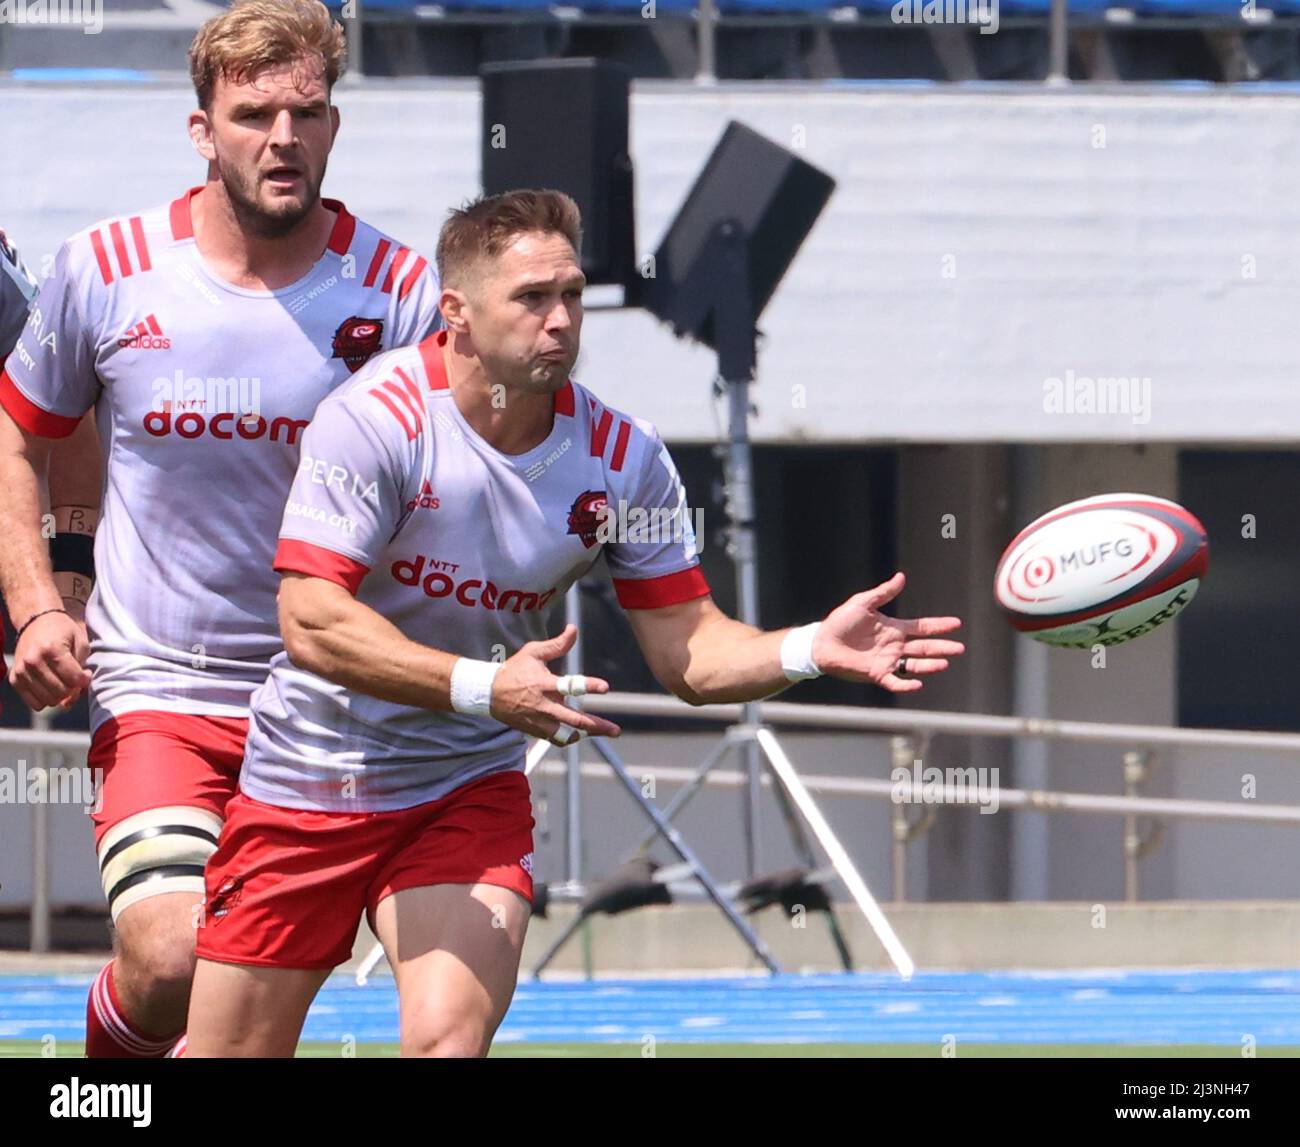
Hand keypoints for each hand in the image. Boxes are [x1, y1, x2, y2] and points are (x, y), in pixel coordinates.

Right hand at [9, 608, 90, 710]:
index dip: (85, 680)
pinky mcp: (14, 679)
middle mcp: (33, 661)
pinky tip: (50, 686)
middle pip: (61, 692)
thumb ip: (82, 668)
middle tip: (74, 678)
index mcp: (51, 649)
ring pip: (49, 700)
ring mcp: (21, 671)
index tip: (86, 673)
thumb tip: (75, 695)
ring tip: (62, 681)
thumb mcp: (80, 643)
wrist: (37, 621)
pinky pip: (34, 703)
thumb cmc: (62, 632)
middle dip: (73, 689)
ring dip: (60, 695)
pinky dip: (45, 699)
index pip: (74, 679)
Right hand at [490, 624, 621, 744]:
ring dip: (586, 735)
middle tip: (615, 730)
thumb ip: (557, 644)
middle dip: (597, 726)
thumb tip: (574, 629)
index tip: (605, 687)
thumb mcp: (533, 652)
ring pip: (566, 734)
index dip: (589, 686)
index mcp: (544, 684)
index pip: (569, 686)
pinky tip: (582, 734)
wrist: (489, 693)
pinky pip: (556, 738)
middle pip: (574, 719)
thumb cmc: (514, 670)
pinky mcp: (535, 730)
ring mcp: (539, 721)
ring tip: (604, 732)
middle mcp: (543, 705)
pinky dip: (570, 738)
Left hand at [811, 572, 964, 693]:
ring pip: (914, 665)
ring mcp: (887, 661)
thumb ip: (883, 593)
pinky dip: (906, 684)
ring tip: (945, 663)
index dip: (939, 626)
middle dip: (942, 648)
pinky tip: (918, 683)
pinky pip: (894, 681)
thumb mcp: (863, 603)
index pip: (921, 628)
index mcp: (893, 629)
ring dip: (929, 665)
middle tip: (960, 648)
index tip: (956, 623)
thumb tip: (902, 576)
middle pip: (923, 648)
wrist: (821, 642)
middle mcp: (894, 646)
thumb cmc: (840, 621)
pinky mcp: (876, 674)